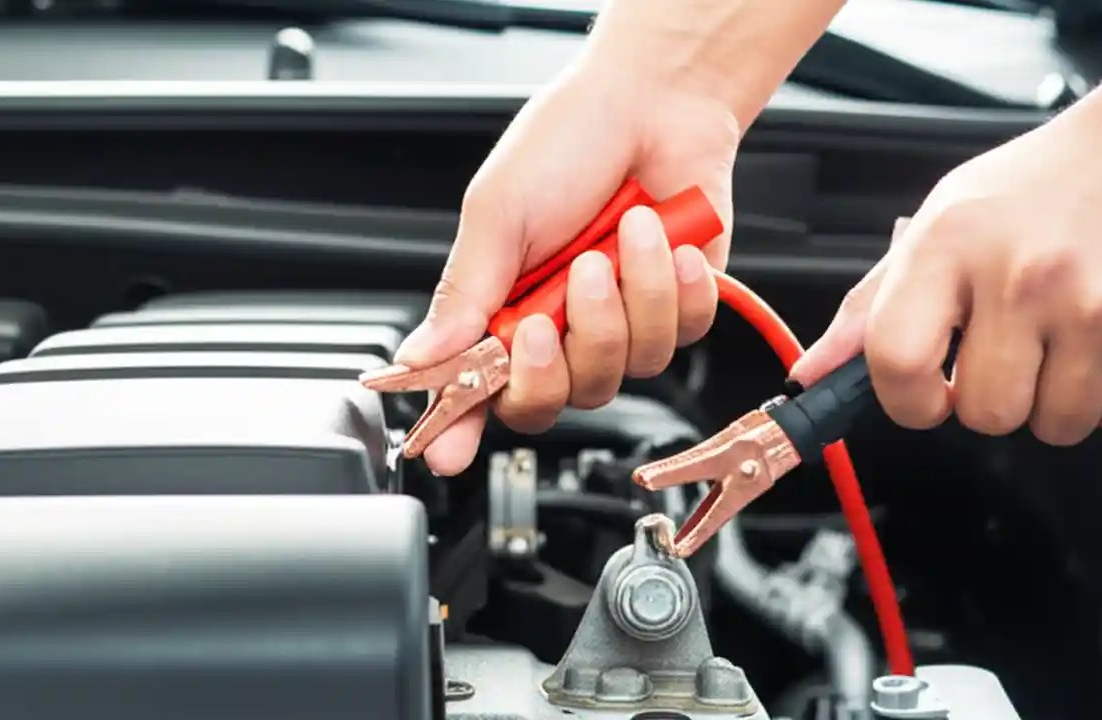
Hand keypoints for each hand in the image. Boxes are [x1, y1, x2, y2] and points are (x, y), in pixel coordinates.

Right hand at [396, 60, 739, 474]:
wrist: (653, 102)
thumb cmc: (568, 142)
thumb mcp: (499, 213)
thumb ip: (464, 294)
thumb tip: (420, 357)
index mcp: (504, 306)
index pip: (476, 388)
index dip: (459, 425)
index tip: (446, 451)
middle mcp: (560, 325)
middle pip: (558, 396)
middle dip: (573, 345)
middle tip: (568, 289)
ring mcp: (621, 322)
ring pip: (627, 365)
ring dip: (632, 296)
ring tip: (628, 233)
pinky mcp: (678, 310)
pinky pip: (681, 334)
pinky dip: (677, 286)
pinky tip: (669, 244)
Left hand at [790, 79, 1101, 445]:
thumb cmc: (1043, 180)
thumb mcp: (943, 220)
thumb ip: (872, 302)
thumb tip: (816, 369)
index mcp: (951, 245)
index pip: (895, 361)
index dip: (904, 399)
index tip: (923, 395)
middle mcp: (1022, 275)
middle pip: (984, 413)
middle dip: (987, 401)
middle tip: (1002, 355)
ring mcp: (1095, 303)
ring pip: (1053, 426)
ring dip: (1049, 404)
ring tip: (1053, 346)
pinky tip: (1098, 345)